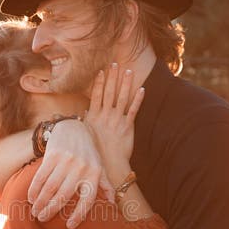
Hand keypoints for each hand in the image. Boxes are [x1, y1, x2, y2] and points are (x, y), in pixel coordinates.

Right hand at [27, 119, 114, 227]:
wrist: (74, 128)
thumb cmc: (88, 153)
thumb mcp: (100, 167)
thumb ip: (106, 185)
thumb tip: (114, 205)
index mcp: (94, 174)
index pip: (87, 199)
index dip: (79, 214)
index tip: (70, 226)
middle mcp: (81, 168)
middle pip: (64, 195)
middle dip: (51, 210)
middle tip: (42, 218)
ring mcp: (67, 161)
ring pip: (50, 187)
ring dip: (41, 202)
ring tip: (35, 211)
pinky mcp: (53, 155)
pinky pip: (41, 176)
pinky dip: (34, 189)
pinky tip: (31, 197)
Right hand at [84, 64, 144, 178]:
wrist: (109, 163)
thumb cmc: (96, 150)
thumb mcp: (87, 134)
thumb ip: (87, 121)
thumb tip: (86, 111)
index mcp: (94, 116)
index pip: (97, 95)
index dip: (100, 82)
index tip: (102, 71)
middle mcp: (105, 115)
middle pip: (109, 92)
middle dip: (113, 77)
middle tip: (116, 64)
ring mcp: (117, 120)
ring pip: (122, 97)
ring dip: (126, 83)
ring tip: (129, 71)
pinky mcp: (128, 126)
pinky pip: (134, 109)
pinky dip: (138, 99)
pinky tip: (142, 89)